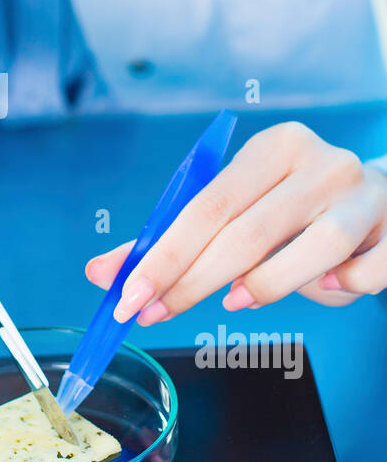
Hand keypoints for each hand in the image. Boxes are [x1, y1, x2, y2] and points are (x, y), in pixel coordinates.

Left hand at [84, 121, 386, 323]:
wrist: (385, 198)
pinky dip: (342, 289)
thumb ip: (173, 241)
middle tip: (156, 314)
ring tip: (238, 301)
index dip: (165, 256)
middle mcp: (322, 164)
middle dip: (193, 282)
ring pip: (315, 250)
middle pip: (249, 232)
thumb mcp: (239, 210)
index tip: (130, 296)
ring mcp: (366, 196)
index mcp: (276, 147)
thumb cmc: (296, 210)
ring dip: (268, 286)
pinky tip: (326, 288)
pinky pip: (367, 274)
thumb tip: (102, 273)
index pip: (208, 205)